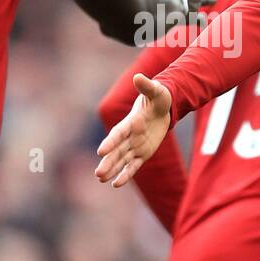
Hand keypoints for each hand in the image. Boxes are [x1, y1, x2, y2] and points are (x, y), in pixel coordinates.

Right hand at [95, 73, 172, 187]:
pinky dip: (125, 174)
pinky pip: (132, 166)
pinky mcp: (142, 154)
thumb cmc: (158, 98)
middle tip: (98, 173)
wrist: (161, 108)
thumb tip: (138, 77)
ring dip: (112, 169)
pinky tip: (116, 184)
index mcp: (130, 122)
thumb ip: (147, 86)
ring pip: (121, 160)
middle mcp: (129, 136)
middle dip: (108, 161)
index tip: (101, 151)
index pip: (118, 133)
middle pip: (116, 151)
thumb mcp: (156, 91)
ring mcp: (135, 146)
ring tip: (101, 179)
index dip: (110, 142)